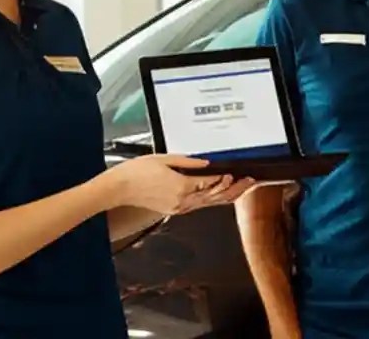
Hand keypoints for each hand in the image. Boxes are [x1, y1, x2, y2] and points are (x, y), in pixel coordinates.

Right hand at [100, 154, 252, 214]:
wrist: (118, 189)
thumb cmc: (136, 172)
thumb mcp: (164, 159)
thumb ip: (188, 162)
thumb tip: (206, 163)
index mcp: (181, 187)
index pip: (210, 183)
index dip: (224, 179)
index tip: (236, 173)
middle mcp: (183, 201)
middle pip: (215, 197)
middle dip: (234, 189)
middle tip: (250, 182)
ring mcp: (179, 208)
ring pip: (209, 203)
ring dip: (227, 196)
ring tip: (242, 188)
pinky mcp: (174, 210)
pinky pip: (199, 205)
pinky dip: (212, 200)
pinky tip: (220, 195)